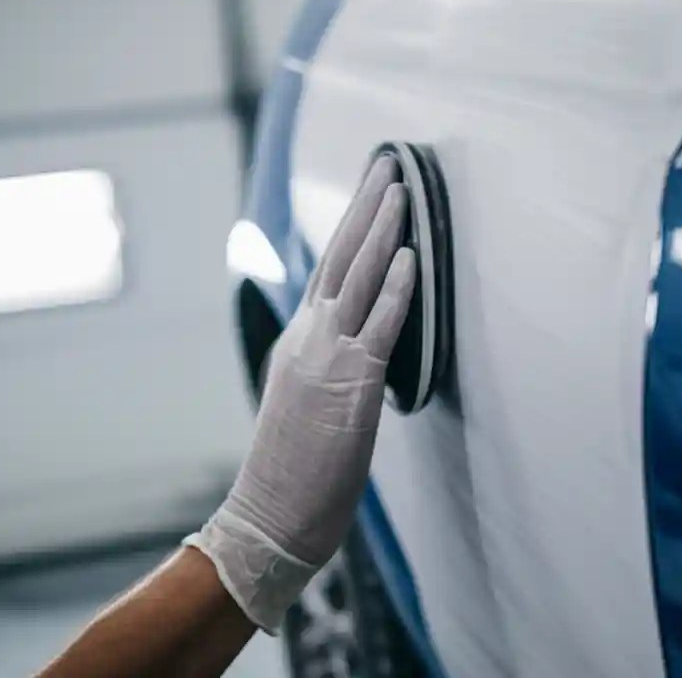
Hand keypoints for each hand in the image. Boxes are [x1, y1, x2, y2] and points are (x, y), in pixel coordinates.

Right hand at [188, 155, 415, 631]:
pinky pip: (378, 325)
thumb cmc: (293, 473)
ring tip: (400, 187)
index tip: (369, 193)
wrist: (271, 518)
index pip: (326, 271)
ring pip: (355, 278)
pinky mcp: (350, 384)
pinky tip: (409, 255)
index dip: (351, 229)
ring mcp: (326, 357)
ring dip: (381, 230)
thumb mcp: (306, 403)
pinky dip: (394, 288)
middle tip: (385, 163)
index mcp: (298, 342)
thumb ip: (326, 367)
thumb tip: (355, 352)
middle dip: (365, 207)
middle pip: (338, 258)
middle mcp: (307, 339)